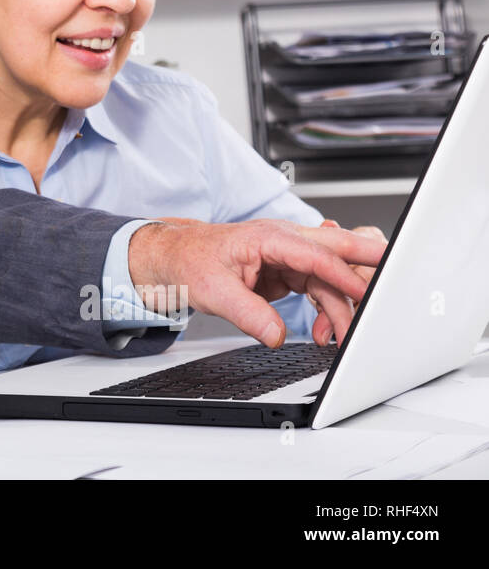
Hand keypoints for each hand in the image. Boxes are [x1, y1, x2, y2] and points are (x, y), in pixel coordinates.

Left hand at [127, 217, 384, 348]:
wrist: (175, 258)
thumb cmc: (191, 261)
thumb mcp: (213, 291)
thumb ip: (248, 313)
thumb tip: (277, 335)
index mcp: (268, 237)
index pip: (315, 254)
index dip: (342, 275)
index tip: (365, 296)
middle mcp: (284, 242)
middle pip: (337, 250)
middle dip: (370, 265)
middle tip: (401, 282)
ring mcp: (289, 256)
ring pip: (332, 278)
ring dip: (340, 307)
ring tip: (334, 338)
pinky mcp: (289, 272)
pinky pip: (321, 288)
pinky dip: (328, 310)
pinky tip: (325, 331)